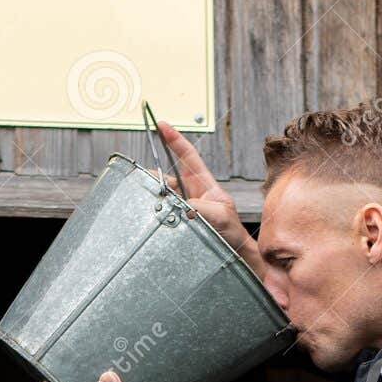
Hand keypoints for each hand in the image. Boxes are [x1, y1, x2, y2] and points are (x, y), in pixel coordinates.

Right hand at [155, 118, 266, 277]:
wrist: (234, 257)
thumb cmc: (232, 233)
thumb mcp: (221, 216)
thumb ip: (202, 207)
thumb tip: (181, 206)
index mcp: (203, 184)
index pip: (187, 156)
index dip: (174, 139)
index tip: (161, 125)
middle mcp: (191, 194)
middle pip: (167, 177)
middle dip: (155, 179)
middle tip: (147, 185)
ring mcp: (183, 208)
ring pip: (162, 197)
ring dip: (155, 201)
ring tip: (152, 209)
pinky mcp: (177, 222)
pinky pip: (162, 214)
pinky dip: (155, 216)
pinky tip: (152, 222)